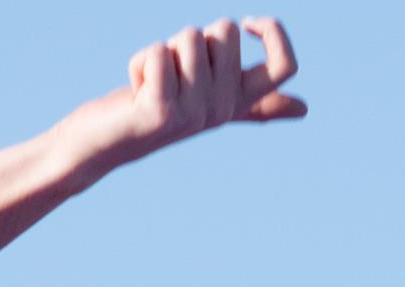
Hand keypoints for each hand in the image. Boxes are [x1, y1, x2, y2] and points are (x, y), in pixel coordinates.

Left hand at [56, 17, 306, 175]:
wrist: (100, 145)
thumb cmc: (151, 112)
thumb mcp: (208, 99)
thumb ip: (254, 102)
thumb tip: (304, 109)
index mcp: (237, 102)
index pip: (285, 66)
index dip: (274, 32)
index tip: (247, 24)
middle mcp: (221, 111)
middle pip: (225, 31)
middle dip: (192, 37)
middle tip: (170, 74)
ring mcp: (193, 115)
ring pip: (190, 36)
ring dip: (163, 49)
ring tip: (151, 84)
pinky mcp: (161, 113)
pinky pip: (158, 53)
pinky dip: (139, 61)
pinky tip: (134, 93)